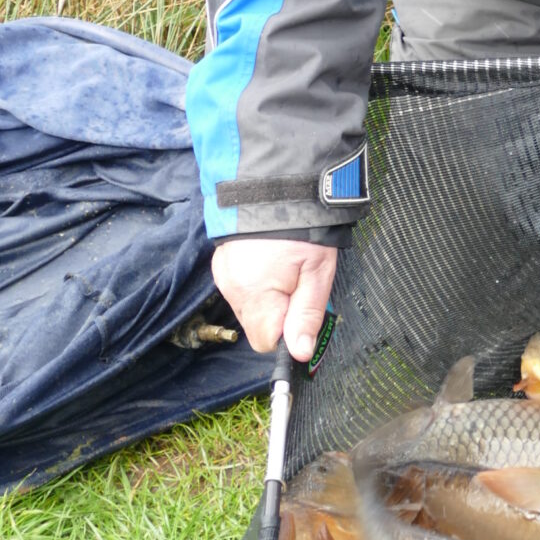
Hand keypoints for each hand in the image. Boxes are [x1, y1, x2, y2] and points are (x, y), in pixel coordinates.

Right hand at [211, 237, 338, 361]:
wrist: (276, 187)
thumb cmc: (302, 229)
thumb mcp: (318, 273)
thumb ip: (308, 315)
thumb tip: (301, 352)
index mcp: (255, 296)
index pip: (265, 342)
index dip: (286, 332)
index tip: (300, 310)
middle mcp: (233, 289)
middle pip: (257, 324)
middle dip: (278, 312)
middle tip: (296, 282)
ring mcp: (223, 275)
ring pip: (248, 306)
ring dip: (267, 297)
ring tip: (283, 267)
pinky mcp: (221, 264)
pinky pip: (240, 287)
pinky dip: (254, 281)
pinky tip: (269, 261)